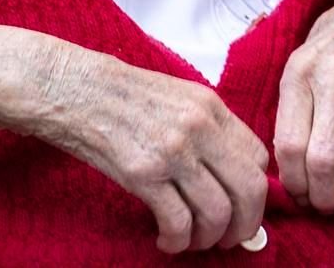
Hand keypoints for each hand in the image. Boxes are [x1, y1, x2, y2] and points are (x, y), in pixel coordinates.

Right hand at [0, 20, 268, 254]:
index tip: (242, 206)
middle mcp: (200, 128)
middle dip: (245, 223)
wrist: (75, 89)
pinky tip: (167, 241)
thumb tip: (229, 169)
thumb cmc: (123, 95)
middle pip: (249, 188)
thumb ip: (208, 128)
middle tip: (230, 238)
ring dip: (210, 238)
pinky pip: (179, 221)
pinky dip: (178, 240)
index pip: (259, 157)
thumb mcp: (179, 97)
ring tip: (194, 242)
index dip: (255, 189)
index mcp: (212, 107)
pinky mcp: (143, 174)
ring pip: (217, 211)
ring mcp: (173, 151)